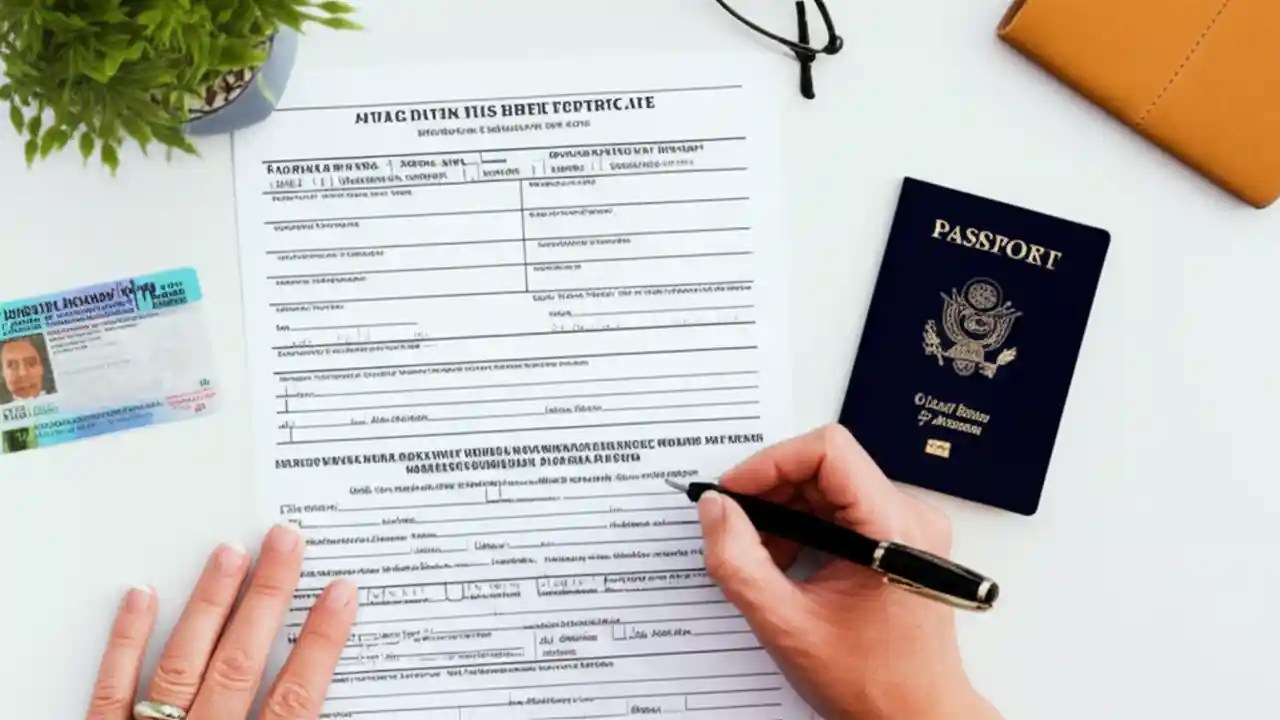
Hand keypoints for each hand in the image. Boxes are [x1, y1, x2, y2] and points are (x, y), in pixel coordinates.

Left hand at [86, 525, 356, 719]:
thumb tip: (345, 708)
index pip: (296, 696)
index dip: (321, 642)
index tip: (340, 594)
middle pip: (241, 662)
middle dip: (267, 596)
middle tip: (285, 543)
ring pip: (184, 663)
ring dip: (210, 603)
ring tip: (228, 554)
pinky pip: (113, 689)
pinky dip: (128, 642)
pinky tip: (142, 598)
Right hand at [698, 425, 1001, 719]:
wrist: (917, 717)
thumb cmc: (870, 682)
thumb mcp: (786, 625)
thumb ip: (739, 562)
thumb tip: (715, 509)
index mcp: (893, 528)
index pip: (828, 451)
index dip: (771, 463)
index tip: (734, 491)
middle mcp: (910, 516)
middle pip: (827, 466)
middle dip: (772, 491)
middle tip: (735, 525)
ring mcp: (908, 527)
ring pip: (831, 486)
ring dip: (785, 511)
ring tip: (760, 555)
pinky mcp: (899, 540)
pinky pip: (843, 510)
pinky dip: (805, 526)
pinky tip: (785, 564)